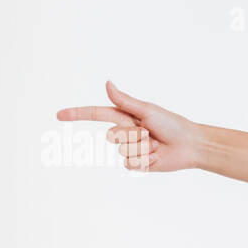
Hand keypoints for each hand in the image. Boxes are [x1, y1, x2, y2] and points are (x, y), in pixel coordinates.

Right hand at [56, 80, 202, 172]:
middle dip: (132, 135)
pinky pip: (130, 164)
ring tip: (156, 144)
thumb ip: (124, 101)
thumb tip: (107, 83)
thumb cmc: (171, 124)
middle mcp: (125, 132)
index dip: (76, 115)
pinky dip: (144, 160)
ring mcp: (130, 148)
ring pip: (123, 151)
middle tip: (151, 133)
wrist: (189, 145)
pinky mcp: (137, 163)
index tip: (58, 115)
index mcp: (125, 116)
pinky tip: (156, 156)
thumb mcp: (147, 110)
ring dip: (141, 148)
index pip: (95, 114)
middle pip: (113, 136)